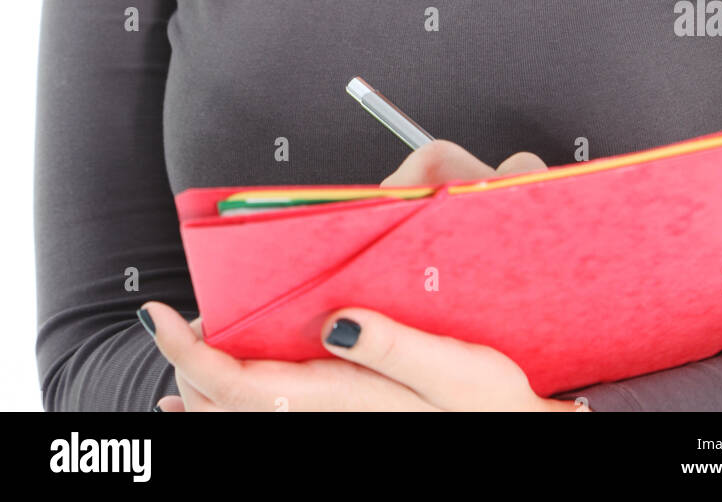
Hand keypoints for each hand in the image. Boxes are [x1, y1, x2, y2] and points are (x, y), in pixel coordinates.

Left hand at [149, 142, 588, 410]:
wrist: (525, 441)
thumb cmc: (499, 409)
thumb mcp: (461, 372)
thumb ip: (396, 347)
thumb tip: (335, 320)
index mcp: (344, 401)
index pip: (241, 384)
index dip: (192, 351)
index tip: (159, 316)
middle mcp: (328, 425)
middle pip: (232, 406)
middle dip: (190, 366)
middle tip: (166, 323)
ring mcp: (335, 433)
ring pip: (247, 422)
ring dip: (208, 393)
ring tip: (182, 367)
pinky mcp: (348, 430)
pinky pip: (275, 426)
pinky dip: (238, 411)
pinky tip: (228, 403)